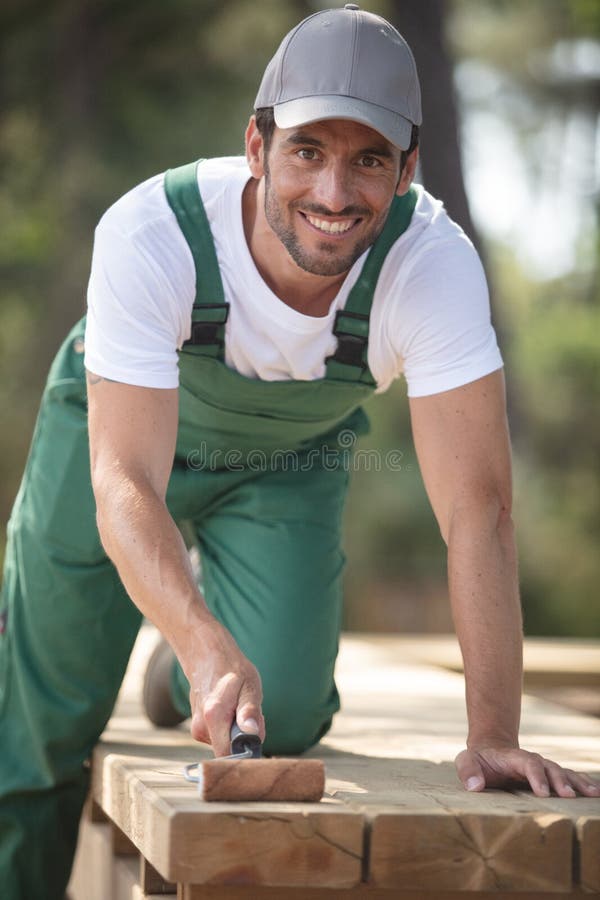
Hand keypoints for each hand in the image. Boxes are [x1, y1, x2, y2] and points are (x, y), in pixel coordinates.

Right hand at [184, 619, 264, 756]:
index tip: (255, 732)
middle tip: (250, 713)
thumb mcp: (250, 686)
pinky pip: (220, 737)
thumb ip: (249, 711)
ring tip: (240, 706)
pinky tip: (231, 709)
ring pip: (225, 743)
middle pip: (229, 750)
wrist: (207, 656)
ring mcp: (197, 729)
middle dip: (245, 738)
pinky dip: (230, 728)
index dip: (246, 750)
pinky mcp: (198, 728)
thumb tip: (252, 734)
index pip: (230, 754)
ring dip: (238, 731)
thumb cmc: (231, 668)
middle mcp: (200, 727)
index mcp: (213, 716)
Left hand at [456, 745, 599, 797]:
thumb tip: (475, 786)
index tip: (543, 793)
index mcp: (514, 758)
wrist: (491, 751)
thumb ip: (467, 771)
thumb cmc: (478, 760)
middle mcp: (533, 761)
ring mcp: (543, 768)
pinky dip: (582, 784)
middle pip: (550, 767)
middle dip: (560, 781)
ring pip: (563, 772)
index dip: (536, 776)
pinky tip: (595, 793)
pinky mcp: (549, 777)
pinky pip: (569, 779)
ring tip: (593, 793)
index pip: (528, 763)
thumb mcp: (466, 761)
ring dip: (577, 782)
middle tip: (570, 796)